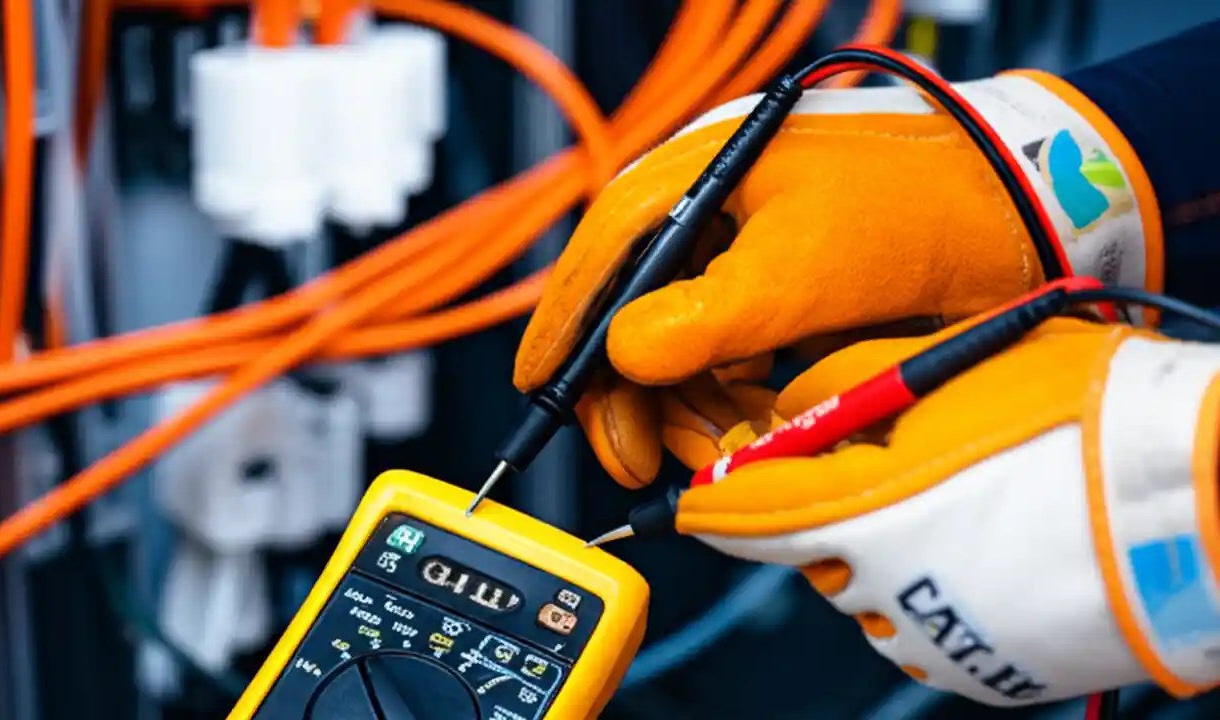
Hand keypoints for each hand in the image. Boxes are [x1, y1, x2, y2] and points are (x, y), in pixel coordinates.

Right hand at [515, 73, 1158, 487]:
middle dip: (638, 400)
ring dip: (692, 411)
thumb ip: (704, 320)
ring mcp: (728, 261)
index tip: (545, 402)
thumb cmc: (906, 210)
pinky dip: (729, 402)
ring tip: (735, 440)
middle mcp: (693, 225)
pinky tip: (759, 417)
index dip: (562, 341)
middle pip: (623, 325)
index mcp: (683, 190)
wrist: (1003, 211)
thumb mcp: (799, 271)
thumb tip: (620, 359)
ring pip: (672, 357)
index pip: (594, 269)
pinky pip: (718, 363)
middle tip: (650, 459)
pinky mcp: (761, 297)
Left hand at [677, 317, 1219, 705]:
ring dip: (879, 554)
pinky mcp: (979, 674)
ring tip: (957, 503)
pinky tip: (979, 552)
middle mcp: (878, 590)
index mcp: (854, 514)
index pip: (739, 517)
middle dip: (822, 514)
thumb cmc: (1069, 418)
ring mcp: (932, 640)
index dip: (712, 504)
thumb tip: (778, 417)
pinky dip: (925, 595)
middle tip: (886, 468)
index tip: (695, 500)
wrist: (1187, 501)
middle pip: (804, 554)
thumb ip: (830, 392)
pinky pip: (918, 630)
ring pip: (862, 594)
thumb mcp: (933, 372)